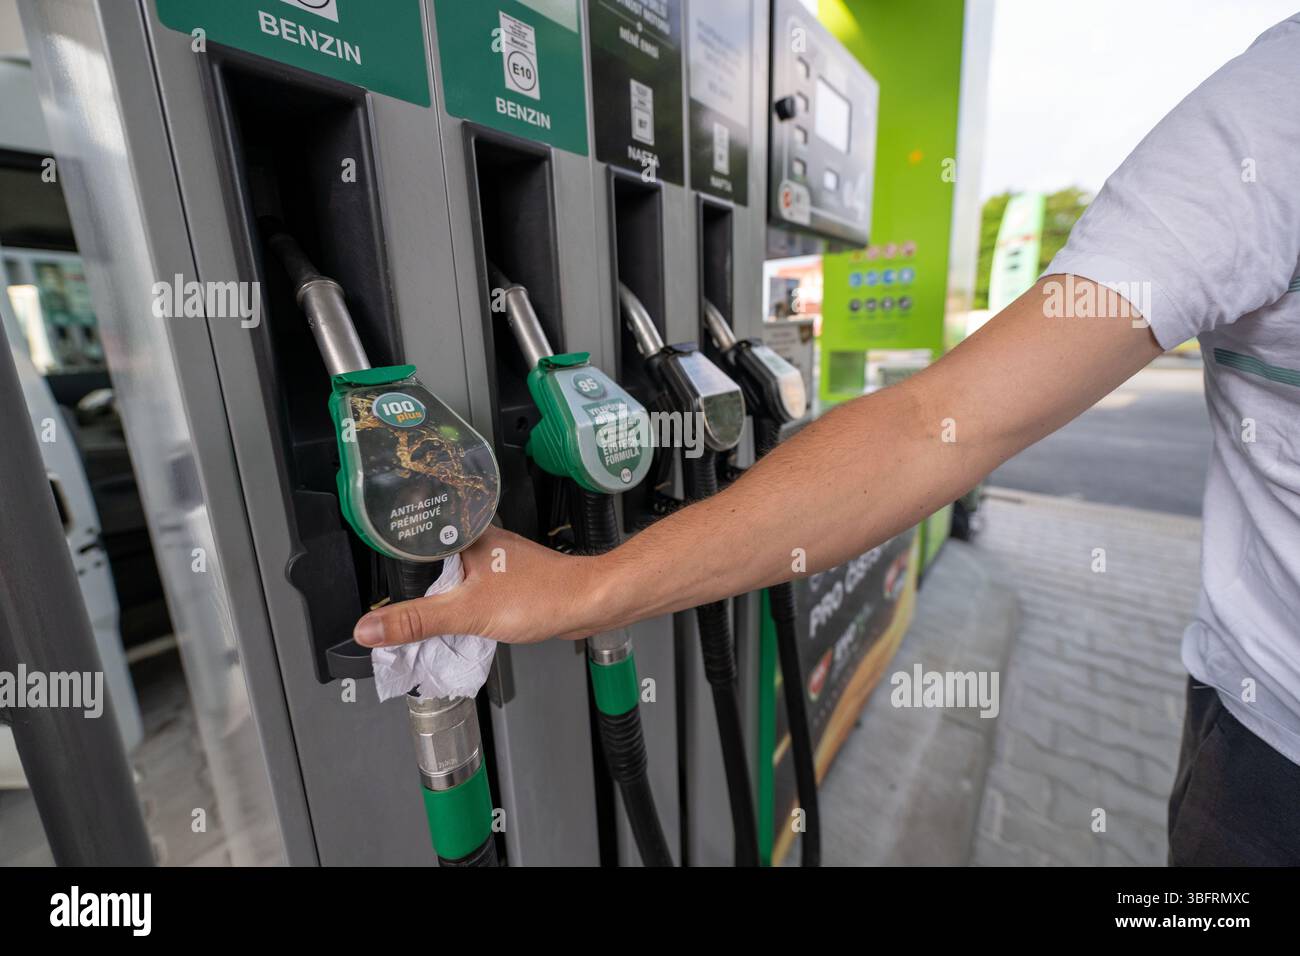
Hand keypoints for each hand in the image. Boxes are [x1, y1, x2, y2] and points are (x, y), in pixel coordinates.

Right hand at [353, 525, 602, 646]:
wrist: (591, 604)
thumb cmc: (542, 597)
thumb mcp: (467, 612)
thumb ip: (417, 620)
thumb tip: (368, 628)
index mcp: (465, 535)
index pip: (412, 544)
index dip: (389, 569)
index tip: (370, 595)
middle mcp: (479, 541)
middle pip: (430, 564)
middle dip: (412, 588)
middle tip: (387, 615)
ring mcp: (496, 560)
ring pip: (453, 578)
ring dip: (438, 599)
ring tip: (416, 620)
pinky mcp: (510, 578)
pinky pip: (473, 590)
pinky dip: (462, 606)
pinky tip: (457, 621)